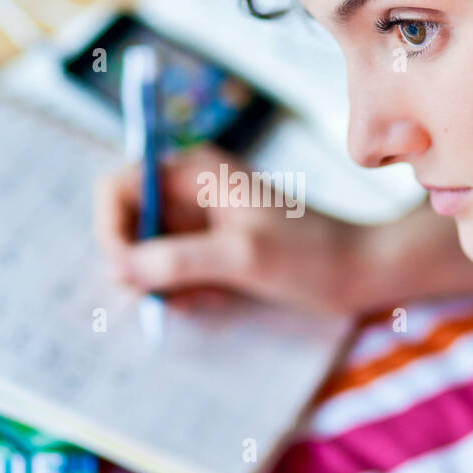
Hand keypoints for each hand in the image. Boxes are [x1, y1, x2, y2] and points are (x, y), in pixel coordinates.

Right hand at [93, 144, 363, 313]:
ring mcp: (200, 220)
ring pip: (146, 252)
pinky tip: (211, 302)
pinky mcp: (211, 248)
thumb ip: (177, 260)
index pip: (118, 187)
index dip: (111, 229)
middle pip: (127, 222)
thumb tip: (119, 267)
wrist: (361, 270)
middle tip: (160, 298)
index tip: (126, 272)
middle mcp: (190, 189)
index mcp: (194, 170)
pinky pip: (172, 270)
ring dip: (159, 284)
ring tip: (198, 300)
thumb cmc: (311, 256)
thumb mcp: (242, 257)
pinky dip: (180, 291)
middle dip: (136, 263)